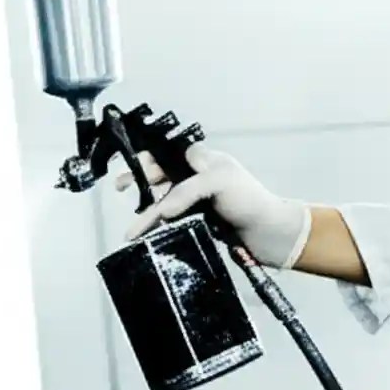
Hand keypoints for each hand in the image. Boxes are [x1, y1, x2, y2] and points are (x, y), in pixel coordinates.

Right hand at [116, 144, 311, 267]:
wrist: (269, 234)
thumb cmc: (250, 200)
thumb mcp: (218, 182)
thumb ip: (186, 190)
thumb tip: (163, 208)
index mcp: (202, 161)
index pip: (166, 154)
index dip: (146, 158)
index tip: (128, 164)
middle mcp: (196, 178)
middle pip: (159, 177)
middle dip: (137, 180)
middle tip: (120, 186)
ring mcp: (195, 201)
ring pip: (161, 202)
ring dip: (145, 214)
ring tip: (131, 230)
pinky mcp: (195, 221)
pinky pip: (169, 222)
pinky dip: (156, 227)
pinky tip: (146, 234)